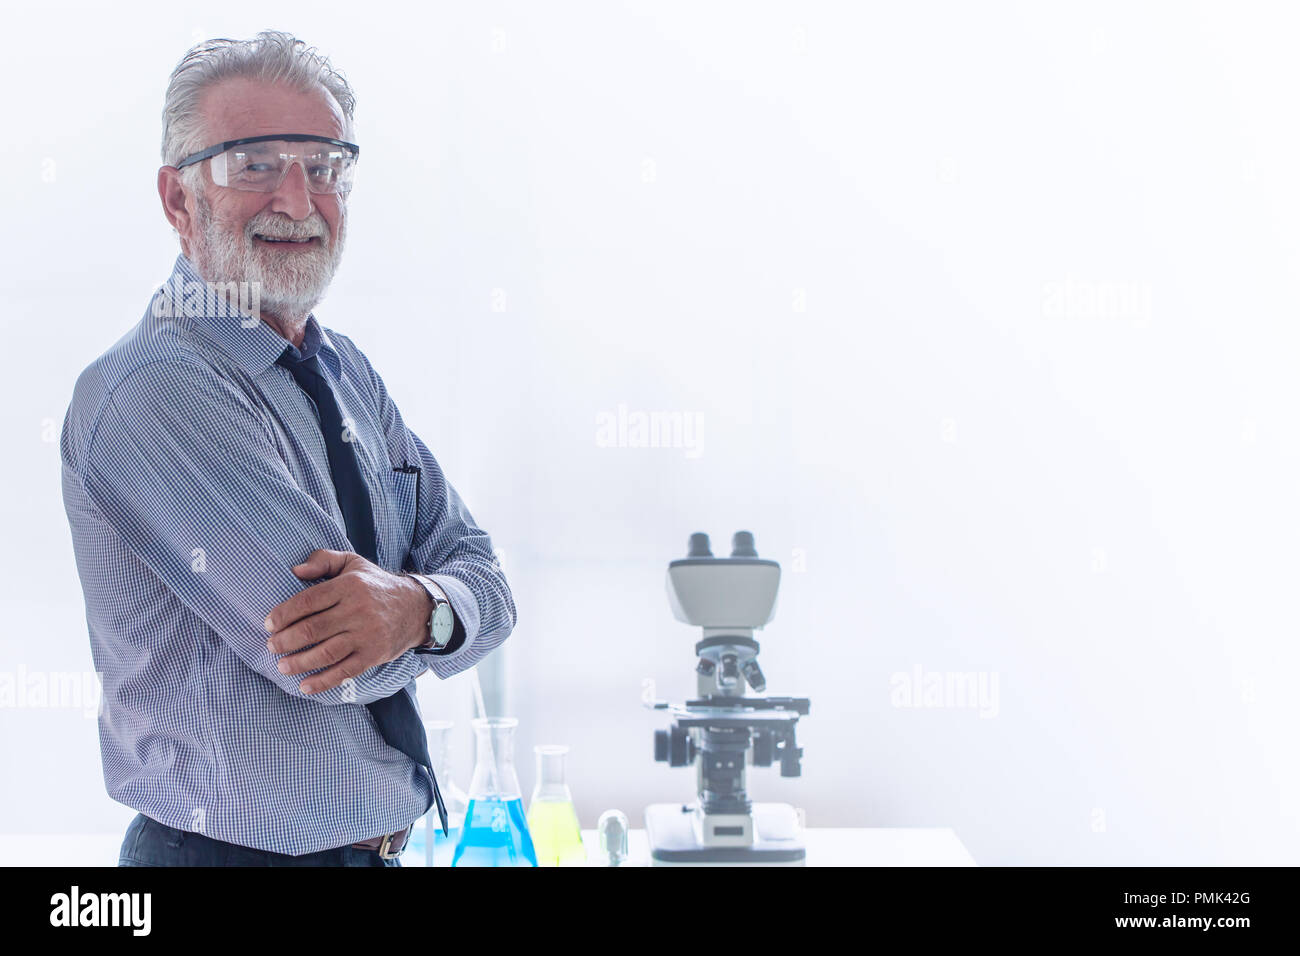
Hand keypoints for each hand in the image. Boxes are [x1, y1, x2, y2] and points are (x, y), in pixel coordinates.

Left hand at [264, 549, 432, 694]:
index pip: (307, 601)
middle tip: (272, 646)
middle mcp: (358, 610)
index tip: (269, 624)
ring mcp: (367, 635)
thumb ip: (323, 560)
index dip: (283, 614)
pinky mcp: (373, 655)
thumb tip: (294, 571)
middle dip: (285, 641)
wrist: (416, 608)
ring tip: (282, 666)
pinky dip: (322, 681)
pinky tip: (305, 686)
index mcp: (349, 586)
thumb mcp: (353, 563)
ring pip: (325, 653)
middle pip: (312, 629)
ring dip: (299, 663)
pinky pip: (344, 671)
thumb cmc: (376, 585)